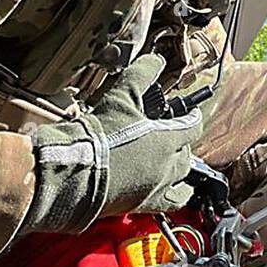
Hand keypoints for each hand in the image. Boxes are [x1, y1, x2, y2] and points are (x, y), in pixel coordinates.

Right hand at [27, 54, 203, 232]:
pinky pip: (169, 204)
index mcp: (168, 140)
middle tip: (173, 137)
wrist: (73, 175)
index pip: (193, 127)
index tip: (191, 114)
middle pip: (187, 155)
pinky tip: (164, 192)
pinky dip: (172, 197)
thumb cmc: (98, 138)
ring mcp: (156, 189)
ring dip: (181, 172)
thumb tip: (156, 60)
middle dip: (182, 145)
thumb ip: (141, 75)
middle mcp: (168, 167)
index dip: (192, 118)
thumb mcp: (121, 97)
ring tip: (173, 165)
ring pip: (182, 181)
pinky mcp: (141, 206)